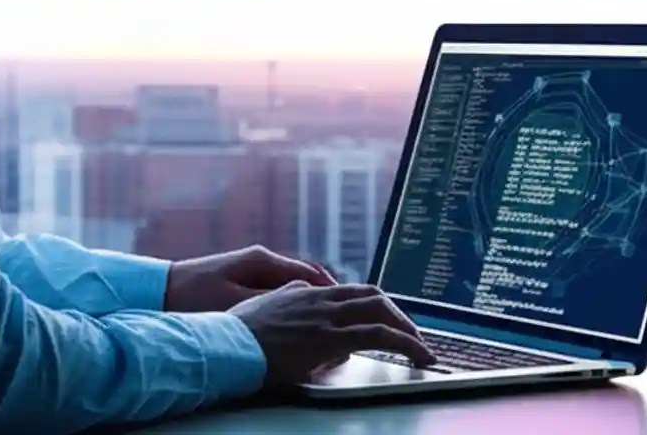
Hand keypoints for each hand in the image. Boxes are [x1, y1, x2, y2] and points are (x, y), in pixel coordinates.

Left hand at [164, 245, 336, 311]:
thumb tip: (303, 305)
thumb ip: (271, 303)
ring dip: (309, 297)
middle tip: (343, 312)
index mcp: (262, 260)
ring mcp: (251, 268)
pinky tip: (297, 316)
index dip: (331, 289)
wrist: (158, 291)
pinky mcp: (241, 278)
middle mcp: (260, 259)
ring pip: (292, 281)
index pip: (310, 271)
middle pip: (305, 274)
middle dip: (324, 293)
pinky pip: (278, 288)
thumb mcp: (234, 303)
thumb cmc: (193, 297)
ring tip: (325, 316)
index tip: (346, 305)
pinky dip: (292, 299)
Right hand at [230, 280, 435, 386]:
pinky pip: (378, 336)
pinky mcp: (330, 337)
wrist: (225, 345)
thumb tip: (307, 320)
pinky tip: (416, 354)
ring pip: (381, 311)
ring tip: (422, 348)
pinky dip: (404, 343)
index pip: (350, 291)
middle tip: (410, 333)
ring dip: (407, 329)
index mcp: (305, 291)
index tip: (385, 319)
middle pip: (372, 296)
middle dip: (396, 314)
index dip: (373, 305)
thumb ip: (290, 306)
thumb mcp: (265, 310)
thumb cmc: (236, 335)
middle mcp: (320, 297)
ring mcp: (327, 316)